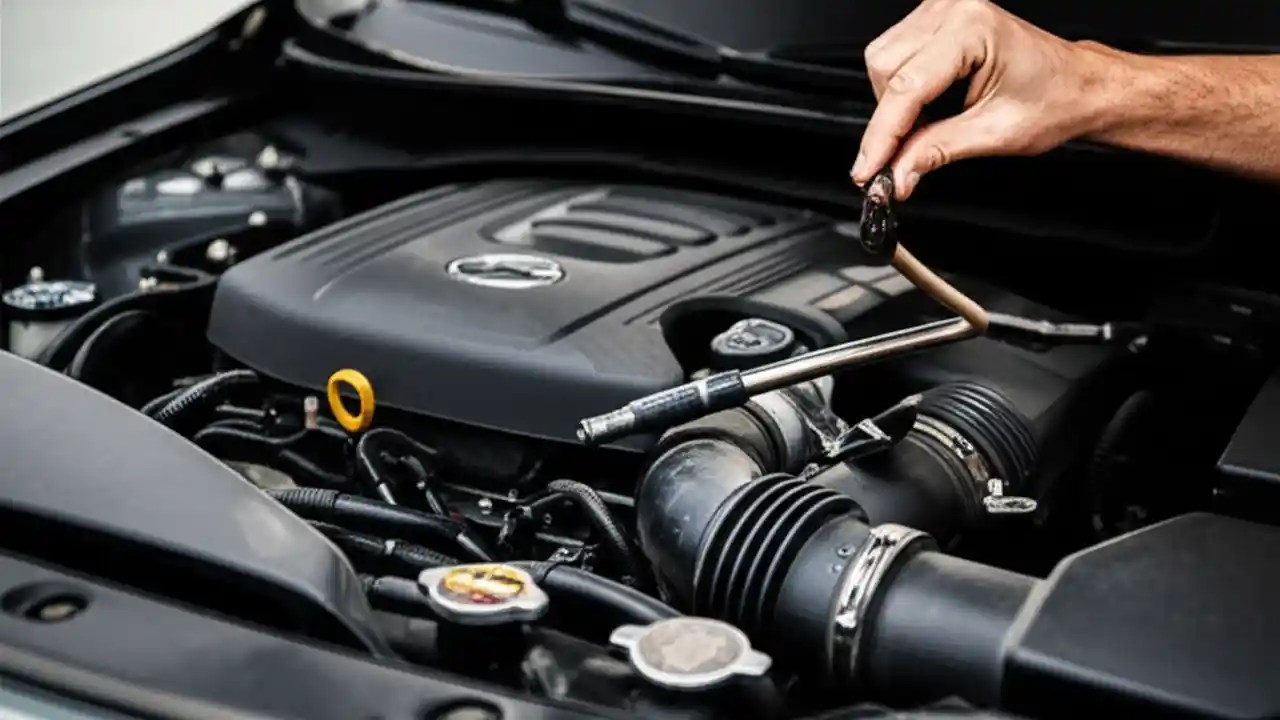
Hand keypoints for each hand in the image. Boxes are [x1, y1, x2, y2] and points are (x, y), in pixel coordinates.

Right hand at [851, 0, 1116, 198]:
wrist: (1079, 85)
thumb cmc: (1055, 99)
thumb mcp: (995, 134)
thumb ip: (936, 151)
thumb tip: (895, 174)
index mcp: (974, 28)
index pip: (907, 87)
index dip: (882, 136)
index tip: (868, 172)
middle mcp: (955, 8)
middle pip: (886, 69)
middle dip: (889, 120)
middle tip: (901, 160)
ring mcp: (943, 9)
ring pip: (883, 62)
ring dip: (893, 105)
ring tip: (924, 129)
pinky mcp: (936, 21)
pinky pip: (895, 56)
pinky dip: (900, 91)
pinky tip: (924, 110)